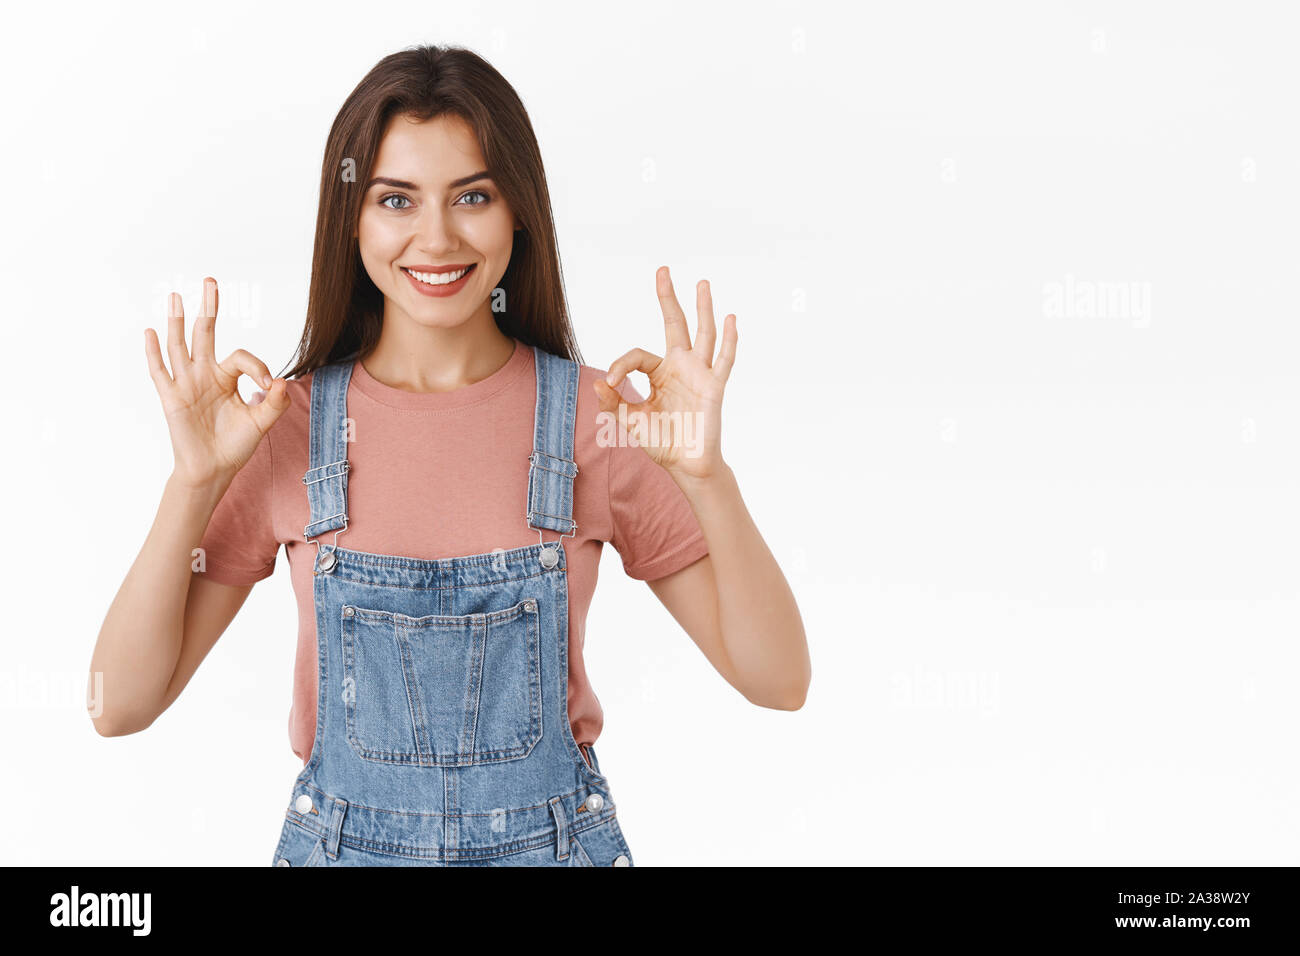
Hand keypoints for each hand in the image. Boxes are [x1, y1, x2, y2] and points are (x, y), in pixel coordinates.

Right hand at [144, 276, 290, 487]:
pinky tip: (151, 332)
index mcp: (226, 377)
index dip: (258, 368)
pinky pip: (160, 372)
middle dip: (208, 308)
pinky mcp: (171, 398)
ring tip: (175, 296)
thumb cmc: (235, 445)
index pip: (241, 357)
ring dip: (177, 321)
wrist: (213, 469)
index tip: (270, 388)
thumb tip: (282, 381)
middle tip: (210, 281)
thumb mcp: (261, 423)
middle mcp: (204, 375)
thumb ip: (275, 403)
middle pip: (205, 334)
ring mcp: (186, 384)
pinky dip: (154, 353)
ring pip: (180, 346)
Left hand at [594, 266, 736, 481]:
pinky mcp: (714, 386)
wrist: (686, 464)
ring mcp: (699, 374)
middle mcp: (680, 367)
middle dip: (668, 298)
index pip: (637, 355)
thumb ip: (613, 402)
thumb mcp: (630, 420)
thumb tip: (599, 382)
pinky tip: (730, 319)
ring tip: (702, 283)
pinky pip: (724, 360)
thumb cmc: (661, 441)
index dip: (621, 365)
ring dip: (702, 308)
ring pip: (703, 334)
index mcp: (659, 373)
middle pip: (675, 324)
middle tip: (663, 270)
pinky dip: (729, 340)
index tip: (611, 383)